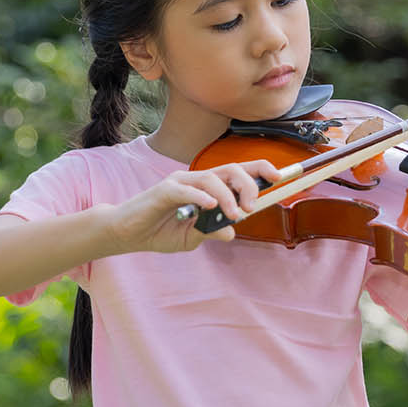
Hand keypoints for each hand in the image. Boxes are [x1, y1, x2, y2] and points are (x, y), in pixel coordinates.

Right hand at [104, 159, 285, 253]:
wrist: (127, 234)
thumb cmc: (159, 231)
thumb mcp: (192, 237)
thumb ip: (211, 232)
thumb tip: (231, 233)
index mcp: (208, 188)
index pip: (238, 172)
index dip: (260, 170)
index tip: (280, 176)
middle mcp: (197, 181)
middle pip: (230, 169)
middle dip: (248, 184)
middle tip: (252, 206)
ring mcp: (180, 183)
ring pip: (212, 178)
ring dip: (228, 196)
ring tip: (234, 214)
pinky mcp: (164, 191)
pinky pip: (187, 190)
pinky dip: (201, 196)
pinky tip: (210, 207)